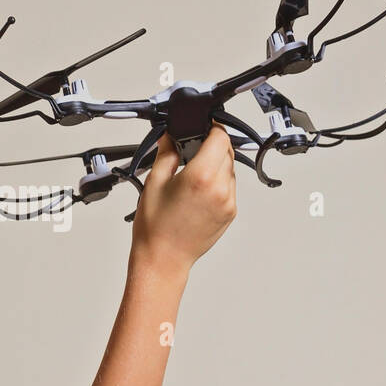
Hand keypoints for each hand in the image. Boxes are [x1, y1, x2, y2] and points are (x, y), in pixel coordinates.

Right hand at [129, 123, 237, 270]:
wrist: (163, 258)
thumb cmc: (156, 227)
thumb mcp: (155, 182)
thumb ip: (167, 153)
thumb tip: (170, 136)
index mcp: (201, 176)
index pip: (220, 137)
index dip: (212, 128)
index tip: (202, 127)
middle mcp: (220, 188)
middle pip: (227, 151)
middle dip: (212, 145)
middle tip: (192, 150)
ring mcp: (229, 202)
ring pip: (231, 169)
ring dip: (217, 164)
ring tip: (193, 175)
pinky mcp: (230, 213)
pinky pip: (230, 187)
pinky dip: (218, 181)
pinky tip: (198, 190)